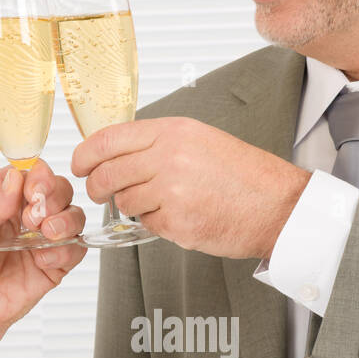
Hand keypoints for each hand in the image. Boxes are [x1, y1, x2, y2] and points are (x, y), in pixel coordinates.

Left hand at [0, 160, 86, 357]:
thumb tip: (15, 178)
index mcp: (1, 197)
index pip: (29, 173)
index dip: (37, 176)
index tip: (33, 190)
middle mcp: (25, 214)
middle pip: (58, 189)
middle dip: (53, 197)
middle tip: (34, 217)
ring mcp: (41, 239)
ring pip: (73, 215)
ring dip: (65, 220)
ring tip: (45, 234)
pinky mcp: (54, 265)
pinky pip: (76, 249)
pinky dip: (66, 250)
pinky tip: (42, 260)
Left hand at [71, 116, 310, 259]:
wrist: (280, 205)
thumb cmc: (244, 174)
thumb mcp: (198, 139)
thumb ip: (156, 143)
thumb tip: (115, 152)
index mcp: (172, 132)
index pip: (107, 140)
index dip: (84, 155)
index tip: (78, 164)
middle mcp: (169, 158)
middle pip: (106, 174)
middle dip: (96, 186)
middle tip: (100, 192)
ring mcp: (172, 192)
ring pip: (124, 202)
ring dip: (131, 206)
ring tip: (158, 202)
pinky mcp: (178, 223)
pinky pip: (146, 224)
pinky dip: (155, 223)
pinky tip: (178, 215)